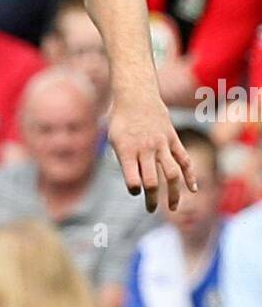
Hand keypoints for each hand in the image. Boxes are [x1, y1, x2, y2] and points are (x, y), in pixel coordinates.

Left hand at [108, 94, 197, 212]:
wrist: (136, 96)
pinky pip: (184, 160)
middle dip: (151, 199)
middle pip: (152, 181)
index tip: (135, 191)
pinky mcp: (172, 140)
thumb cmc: (121, 121)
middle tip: (150, 209)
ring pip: (171, 174)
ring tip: (172, 208)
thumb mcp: (113, 139)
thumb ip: (122, 161)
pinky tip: (192, 189)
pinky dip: (190, 175)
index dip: (134, 190)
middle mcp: (146, 149)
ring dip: (172, 193)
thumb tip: (134, 183)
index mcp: (127, 151)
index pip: (132, 180)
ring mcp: (161, 144)